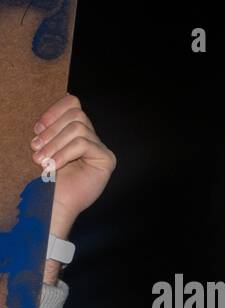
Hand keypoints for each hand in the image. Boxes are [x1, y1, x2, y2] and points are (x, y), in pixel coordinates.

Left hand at [32, 93, 115, 239]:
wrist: (56, 203)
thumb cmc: (50, 178)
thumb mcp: (47, 146)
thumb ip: (53, 129)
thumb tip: (52, 113)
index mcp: (80, 133)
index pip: (74, 105)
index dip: (54, 111)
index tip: (37, 129)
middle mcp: (94, 138)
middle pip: (76, 114)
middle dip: (52, 129)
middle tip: (36, 148)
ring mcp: (102, 149)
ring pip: (78, 128)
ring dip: (55, 143)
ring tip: (42, 160)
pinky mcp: (106, 160)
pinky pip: (82, 144)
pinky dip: (63, 153)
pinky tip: (53, 166)